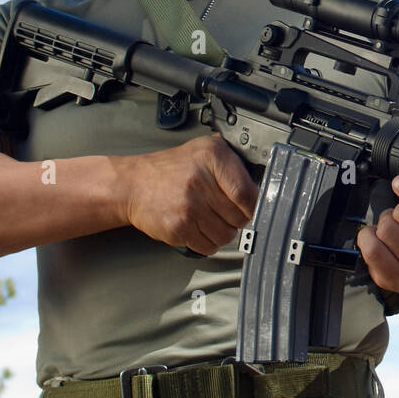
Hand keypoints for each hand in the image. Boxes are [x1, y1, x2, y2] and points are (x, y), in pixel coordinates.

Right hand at [114, 134, 258, 255]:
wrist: (134, 185)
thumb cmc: (173, 168)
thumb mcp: (206, 150)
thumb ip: (234, 164)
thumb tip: (264, 184)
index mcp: (213, 157)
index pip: (248, 193)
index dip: (254, 205)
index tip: (251, 206)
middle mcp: (200, 181)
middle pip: (240, 217)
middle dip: (237, 218)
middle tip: (225, 211)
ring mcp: (189, 207)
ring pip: (227, 236)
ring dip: (223, 232)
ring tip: (210, 219)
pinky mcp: (178, 228)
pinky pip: (209, 247)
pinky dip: (208, 243)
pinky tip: (199, 228)